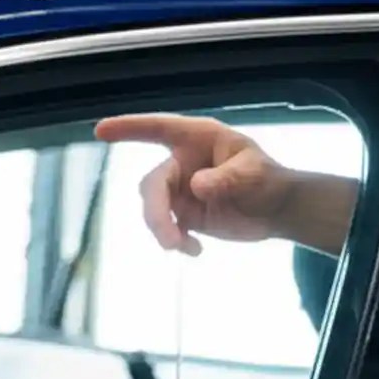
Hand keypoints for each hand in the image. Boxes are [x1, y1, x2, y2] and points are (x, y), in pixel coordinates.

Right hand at [94, 114, 295, 255]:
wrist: (277, 210)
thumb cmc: (268, 179)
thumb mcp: (254, 173)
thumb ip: (226, 178)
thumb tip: (196, 185)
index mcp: (197, 139)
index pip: (158, 129)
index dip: (128, 128)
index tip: (101, 131)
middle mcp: (182, 162)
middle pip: (153, 183)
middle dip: (156, 212)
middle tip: (170, 241)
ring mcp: (180, 190)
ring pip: (154, 208)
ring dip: (163, 230)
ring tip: (183, 248)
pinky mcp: (183, 214)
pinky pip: (167, 228)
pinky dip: (176, 241)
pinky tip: (196, 250)